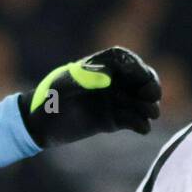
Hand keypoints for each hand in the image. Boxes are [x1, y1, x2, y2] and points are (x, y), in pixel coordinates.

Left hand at [17, 46, 161, 147]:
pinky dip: (140, 123)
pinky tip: (142, 129)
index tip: (144, 79)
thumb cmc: (48, 97)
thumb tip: (108, 76)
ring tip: (151, 114)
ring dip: (148, 106)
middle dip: (150, 87)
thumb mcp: (63, 85)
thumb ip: (84, 78)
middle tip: (153, 98)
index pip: (127, 62)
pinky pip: (132, 120)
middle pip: (140, 81)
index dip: (139, 69)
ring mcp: (114, 101)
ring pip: (139, 101)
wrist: (38, 124)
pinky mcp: (113, 120)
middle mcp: (112, 81)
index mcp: (101, 65)